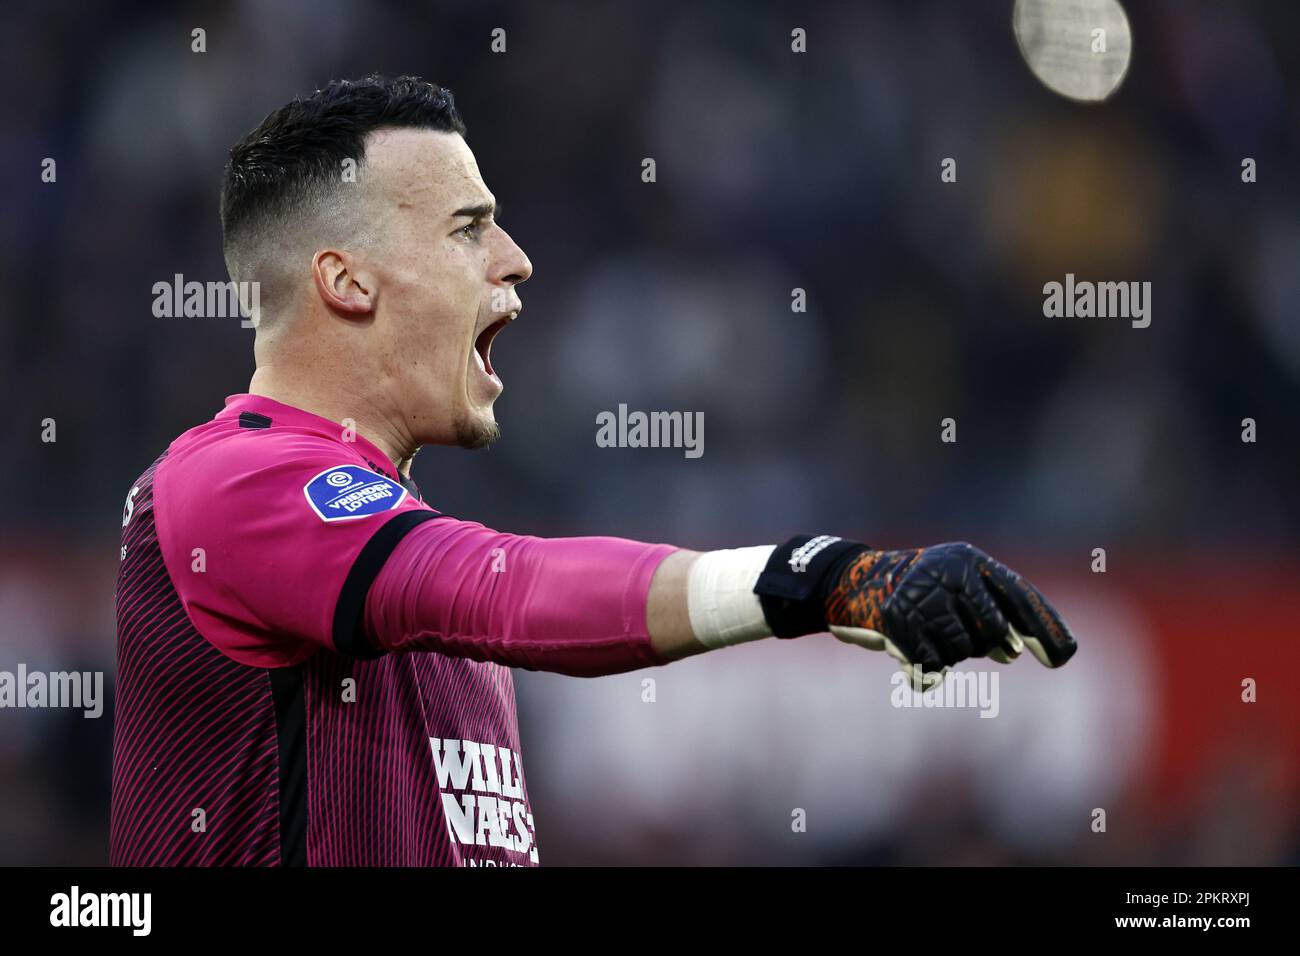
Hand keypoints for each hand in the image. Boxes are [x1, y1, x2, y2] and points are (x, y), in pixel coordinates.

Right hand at [824, 542, 1076, 689]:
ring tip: (924, 636)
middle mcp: (948, 572)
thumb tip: (1015, 653)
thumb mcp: (957, 593)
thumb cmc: (917, 594)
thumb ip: (990, 618)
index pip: (1020, 596)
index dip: (1045, 628)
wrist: (850, 585)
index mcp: (970, 561)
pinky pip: (930, 666)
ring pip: (960, 652)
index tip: (1063, 658)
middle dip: (983, 646)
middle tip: (958, 638)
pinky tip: (906, 658)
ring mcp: (921, 594)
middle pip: (993, 633)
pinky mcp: (895, 619)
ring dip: (945, 655)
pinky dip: (922, 673)